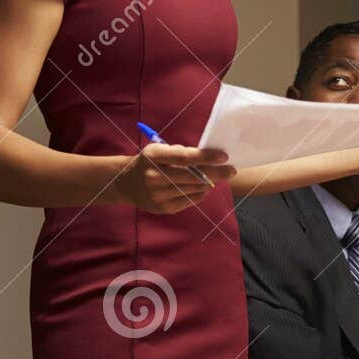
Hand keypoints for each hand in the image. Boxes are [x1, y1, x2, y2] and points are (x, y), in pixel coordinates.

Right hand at [115, 145, 233, 212]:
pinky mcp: (164, 208)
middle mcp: (154, 176)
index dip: (206, 157)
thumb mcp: (158, 150)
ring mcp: (158, 195)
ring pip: (194, 189)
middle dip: (216, 172)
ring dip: (209, 183)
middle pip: (193, 176)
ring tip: (215, 177)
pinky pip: (190, 200)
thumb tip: (209, 157)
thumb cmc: (149, 162)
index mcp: (154, 156)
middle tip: (231, 170)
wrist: (127, 183)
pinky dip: (200, 193)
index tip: (224, 156)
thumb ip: (180, 152)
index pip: (185, 157)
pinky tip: (202, 187)